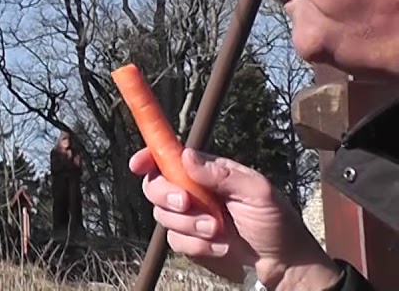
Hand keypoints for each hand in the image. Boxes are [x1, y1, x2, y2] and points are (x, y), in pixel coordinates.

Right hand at [130, 147, 341, 288]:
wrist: (284, 265)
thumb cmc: (277, 223)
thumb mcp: (257, 192)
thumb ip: (221, 174)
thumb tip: (186, 156)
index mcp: (207, 173)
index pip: (169, 157)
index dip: (149, 157)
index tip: (139, 164)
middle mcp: (193, 192)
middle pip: (155, 185)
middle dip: (167, 194)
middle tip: (186, 203)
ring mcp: (190, 218)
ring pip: (162, 215)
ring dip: (189, 224)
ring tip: (218, 230)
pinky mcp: (190, 243)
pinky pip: (174, 241)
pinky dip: (196, 246)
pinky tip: (219, 247)